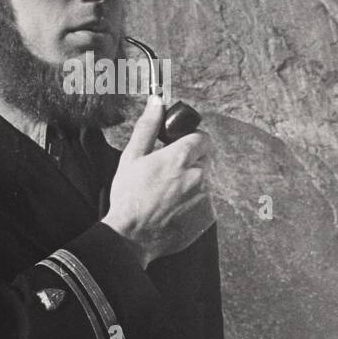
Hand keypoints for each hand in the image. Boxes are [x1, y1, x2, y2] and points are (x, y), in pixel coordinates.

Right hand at [102, 96, 214, 267]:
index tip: (177, 149)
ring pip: (204, 182)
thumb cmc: (129, 195)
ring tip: (166, 197)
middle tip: (166, 176)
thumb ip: (148, 127)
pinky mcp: (208, 217)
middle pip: (203, 160)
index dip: (190, 141)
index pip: (203, 138)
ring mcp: (206, 197)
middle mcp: (199, 175)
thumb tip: (157, 101)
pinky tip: (173, 211)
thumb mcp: (132, 157)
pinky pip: (205, 203)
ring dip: (191, 185)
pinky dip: (194, 205)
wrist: (132, 237)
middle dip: (189, 164)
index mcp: (182, 157)